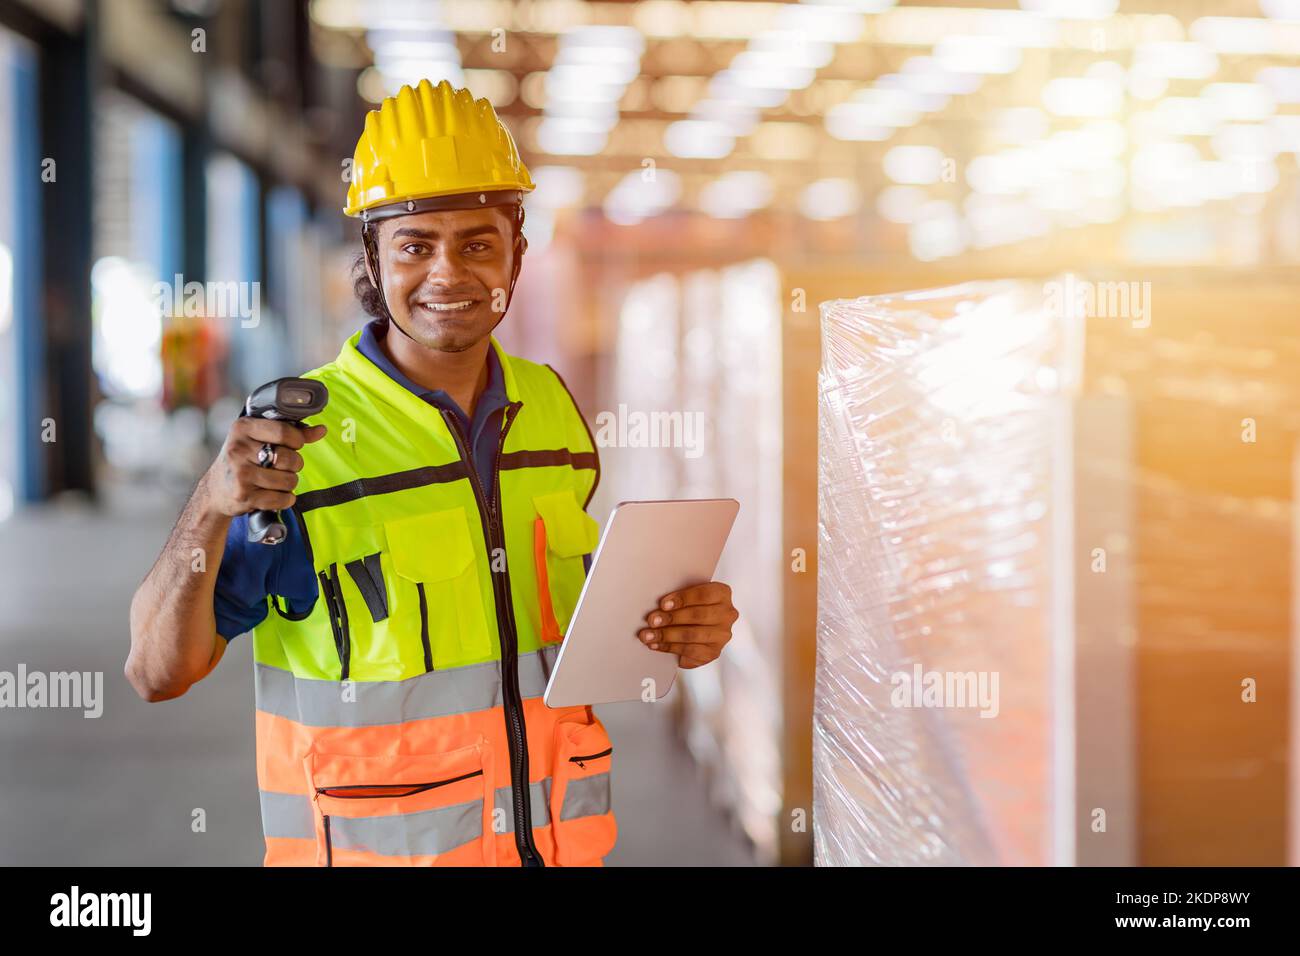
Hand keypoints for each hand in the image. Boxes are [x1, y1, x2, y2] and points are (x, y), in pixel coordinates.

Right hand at [203, 417, 326, 518]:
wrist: (215, 490)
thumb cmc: (243, 459)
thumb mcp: (259, 438)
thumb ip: (292, 432)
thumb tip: (321, 430)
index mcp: (243, 428)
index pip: (284, 431)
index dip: (297, 440)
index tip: (294, 445)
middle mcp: (238, 449)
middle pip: (289, 458)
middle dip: (294, 464)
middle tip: (283, 466)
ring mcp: (240, 473)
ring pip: (288, 480)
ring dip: (289, 483)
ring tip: (276, 481)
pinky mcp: (244, 496)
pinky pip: (282, 499)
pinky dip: (285, 499)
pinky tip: (274, 494)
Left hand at [637, 581, 737, 669]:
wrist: (700, 626)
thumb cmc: (692, 606)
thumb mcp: (689, 595)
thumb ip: (679, 597)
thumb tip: (657, 605)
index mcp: (722, 594)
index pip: (704, 594)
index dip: (682, 599)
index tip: (663, 604)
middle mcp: (726, 614)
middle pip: (697, 616)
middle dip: (671, 618)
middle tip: (652, 620)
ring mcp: (722, 635)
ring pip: (692, 635)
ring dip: (666, 636)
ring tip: (648, 636)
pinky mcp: (713, 652)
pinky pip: (690, 651)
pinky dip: (670, 648)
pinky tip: (657, 645)